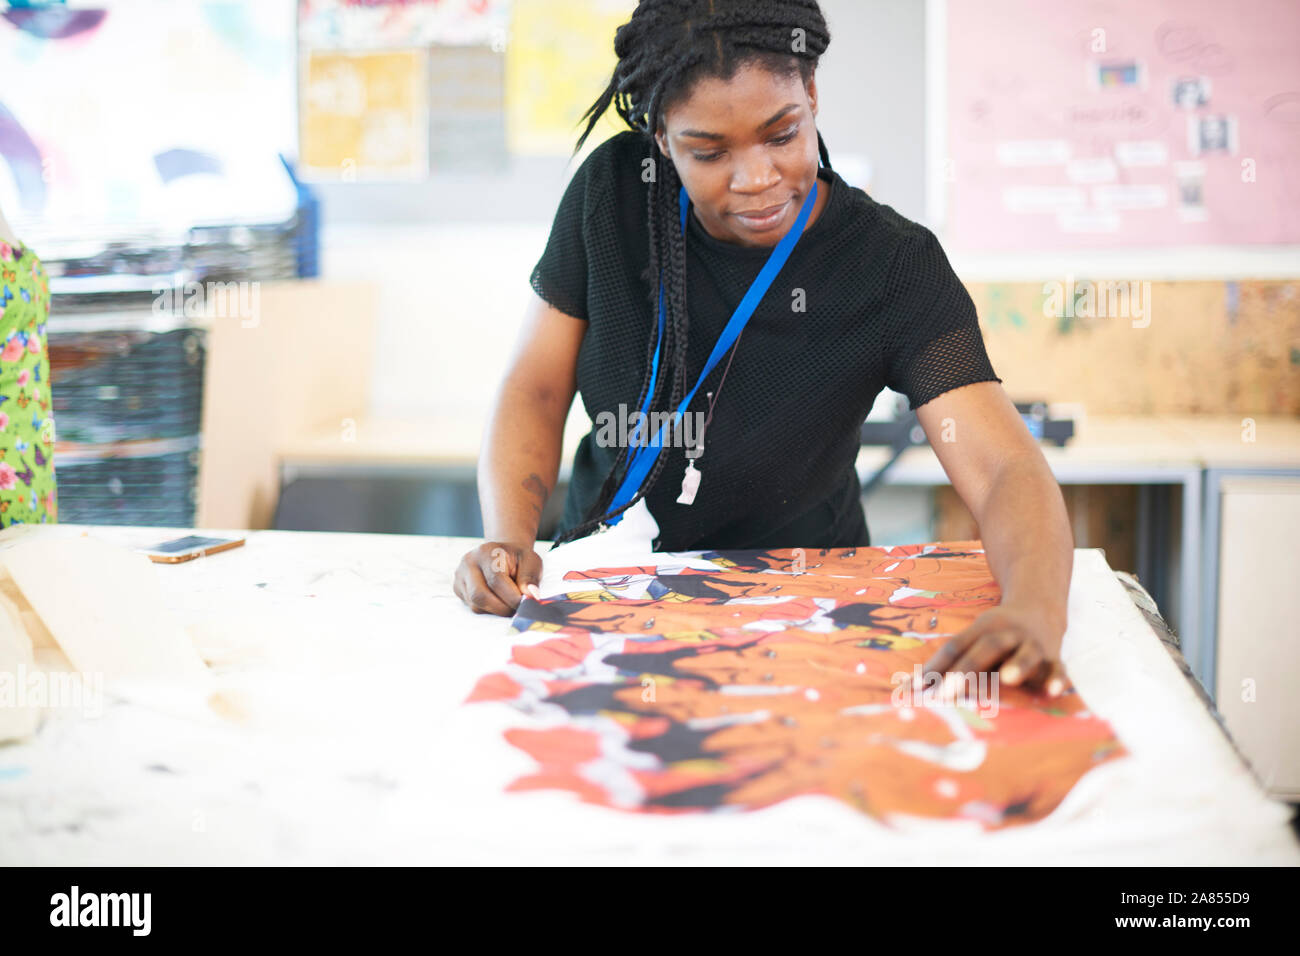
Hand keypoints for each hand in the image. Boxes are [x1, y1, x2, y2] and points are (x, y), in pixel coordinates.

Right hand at [453, 541, 542, 615]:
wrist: (502, 555)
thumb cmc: (517, 559)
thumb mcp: (531, 561)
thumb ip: (530, 577)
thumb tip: (530, 596)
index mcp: (486, 552)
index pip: (496, 581)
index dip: (512, 597)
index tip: (525, 604)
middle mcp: (469, 562)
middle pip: (480, 596)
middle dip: (502, 608)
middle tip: (517, 610)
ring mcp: (460, 576)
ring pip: (476, 605)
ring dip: (496, 611)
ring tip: (509, 603)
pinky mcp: (458, 589)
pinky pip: (472, 607)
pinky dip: (488, 610)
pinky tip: (498, 600)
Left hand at [922, 602, 1068, 696]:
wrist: (1040, 608)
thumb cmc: (996, 635)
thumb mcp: (973, 640)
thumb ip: (946, 664)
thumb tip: (907, 689)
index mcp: (982, 629)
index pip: (955, 647)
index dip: (935, 667)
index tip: (916, 690)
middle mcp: (1007, 635)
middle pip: (986, 648)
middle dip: (966, 671)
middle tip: (946, 693)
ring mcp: (1032, 645)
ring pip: (1025, 654)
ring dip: (1017, 665)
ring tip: (1007, 678)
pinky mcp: (1054, 658)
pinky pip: (1058, 669)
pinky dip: (1057, 679)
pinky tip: (1052, 693)